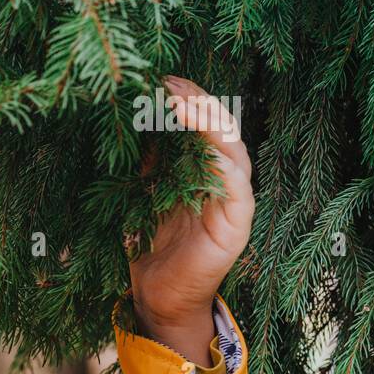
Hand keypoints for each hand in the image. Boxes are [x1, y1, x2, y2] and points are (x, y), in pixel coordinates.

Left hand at [128, 75, 253, 365]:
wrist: (156, 295)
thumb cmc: (151, 244)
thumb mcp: (144, 192)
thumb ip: (150, 162)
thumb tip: (137, 122)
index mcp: (204, 172)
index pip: (204, 125)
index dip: (188, 100)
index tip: (162, 79)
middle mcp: (224, 182)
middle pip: (222, 130)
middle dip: (198, 103)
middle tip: (170, 83)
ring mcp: (234, 203)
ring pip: (233, 151)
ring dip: (210, 124)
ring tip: (184, 103)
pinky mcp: (236, 226)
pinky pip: (237, 187)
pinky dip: (224, 162)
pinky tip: (207, 143)